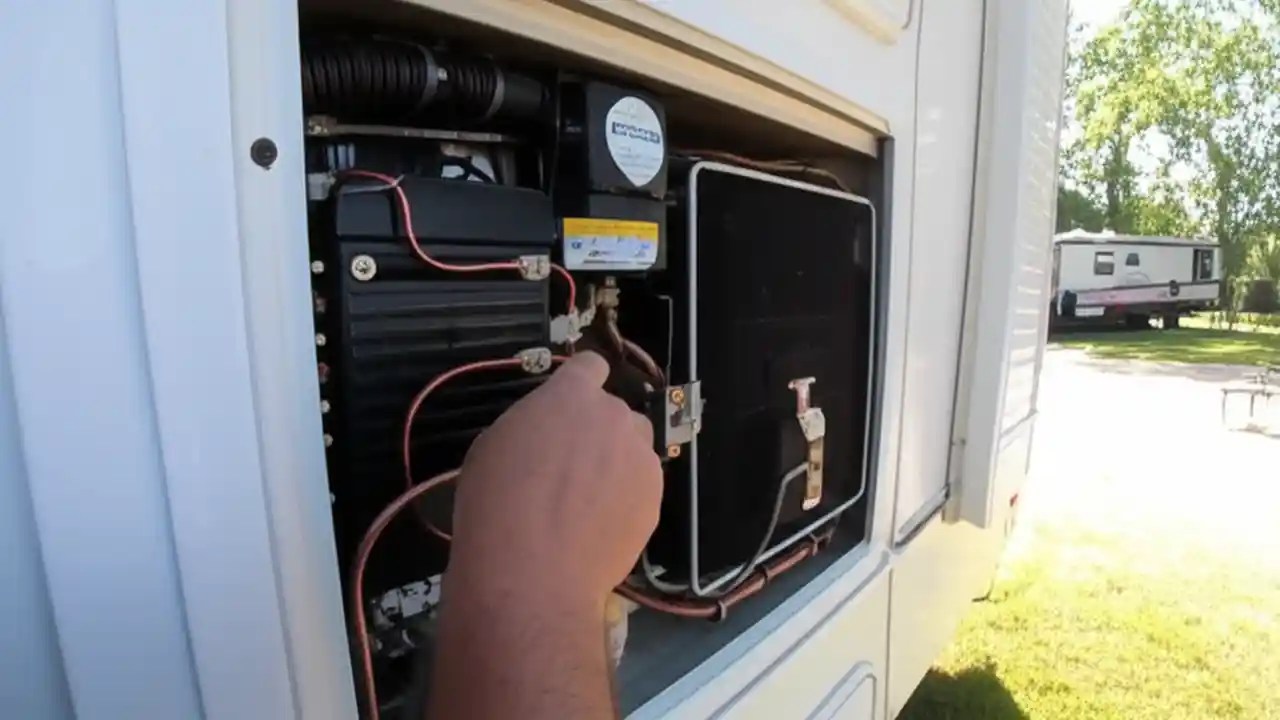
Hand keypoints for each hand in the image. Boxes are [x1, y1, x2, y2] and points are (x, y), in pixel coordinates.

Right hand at [447, 351, 663, 610]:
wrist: (531, 572)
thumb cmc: (495, 504)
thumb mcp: (493, 446)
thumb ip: (531, 426)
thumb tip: (545, 436)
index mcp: (571, 395)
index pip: (590, 365)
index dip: (580, 383)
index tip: (568, 406)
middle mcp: (614, 417)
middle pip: (615, 412)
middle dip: (597, 431)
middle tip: (571, 466)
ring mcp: (641, 458)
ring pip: (635, 448)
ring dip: (617, 461)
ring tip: (589, 499)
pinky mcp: (655, 498)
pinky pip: (642, 486)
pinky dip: (626, 498)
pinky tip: (599, 525)